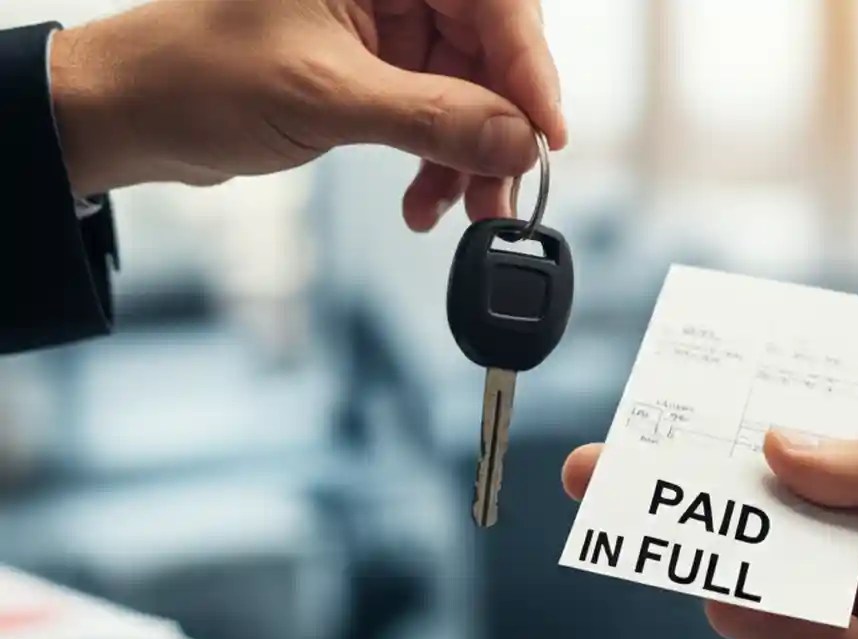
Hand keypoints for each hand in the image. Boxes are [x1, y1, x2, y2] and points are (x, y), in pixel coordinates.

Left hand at [49, 0, 564, 229]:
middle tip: (502, 188)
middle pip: (488, 45)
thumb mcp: (324, 98)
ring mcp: (382, 25)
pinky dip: (439, 160)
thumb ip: (431, 118)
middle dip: (499, 124)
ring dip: (471, 155)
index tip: (544, 132)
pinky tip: (425, 200)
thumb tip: (517, 139)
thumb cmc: (192, 75)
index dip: (528, 64)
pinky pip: (435, 112)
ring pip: (468, 88)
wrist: (128, 116)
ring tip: (461, 209)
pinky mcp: (373, 67)